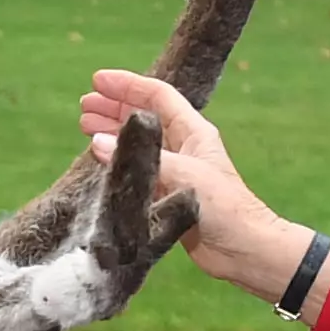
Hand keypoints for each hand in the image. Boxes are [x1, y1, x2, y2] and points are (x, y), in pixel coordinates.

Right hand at [78, 70, 326, 306]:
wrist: (244, 250)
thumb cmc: (225, 208)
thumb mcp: (184, 175)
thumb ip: (142, 158)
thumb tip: (98, 143)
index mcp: (193, 131)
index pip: (156, 95)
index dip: (127, 84)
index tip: (98, 80)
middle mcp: (183, 147)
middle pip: (144, 116)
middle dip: (114, 107)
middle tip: (84, 105)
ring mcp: (176, 171)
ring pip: (138, 144)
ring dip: (113, 133)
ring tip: (85, 127)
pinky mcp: (169, 196)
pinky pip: (138, 172)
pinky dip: (119, 165)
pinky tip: (101, 163)